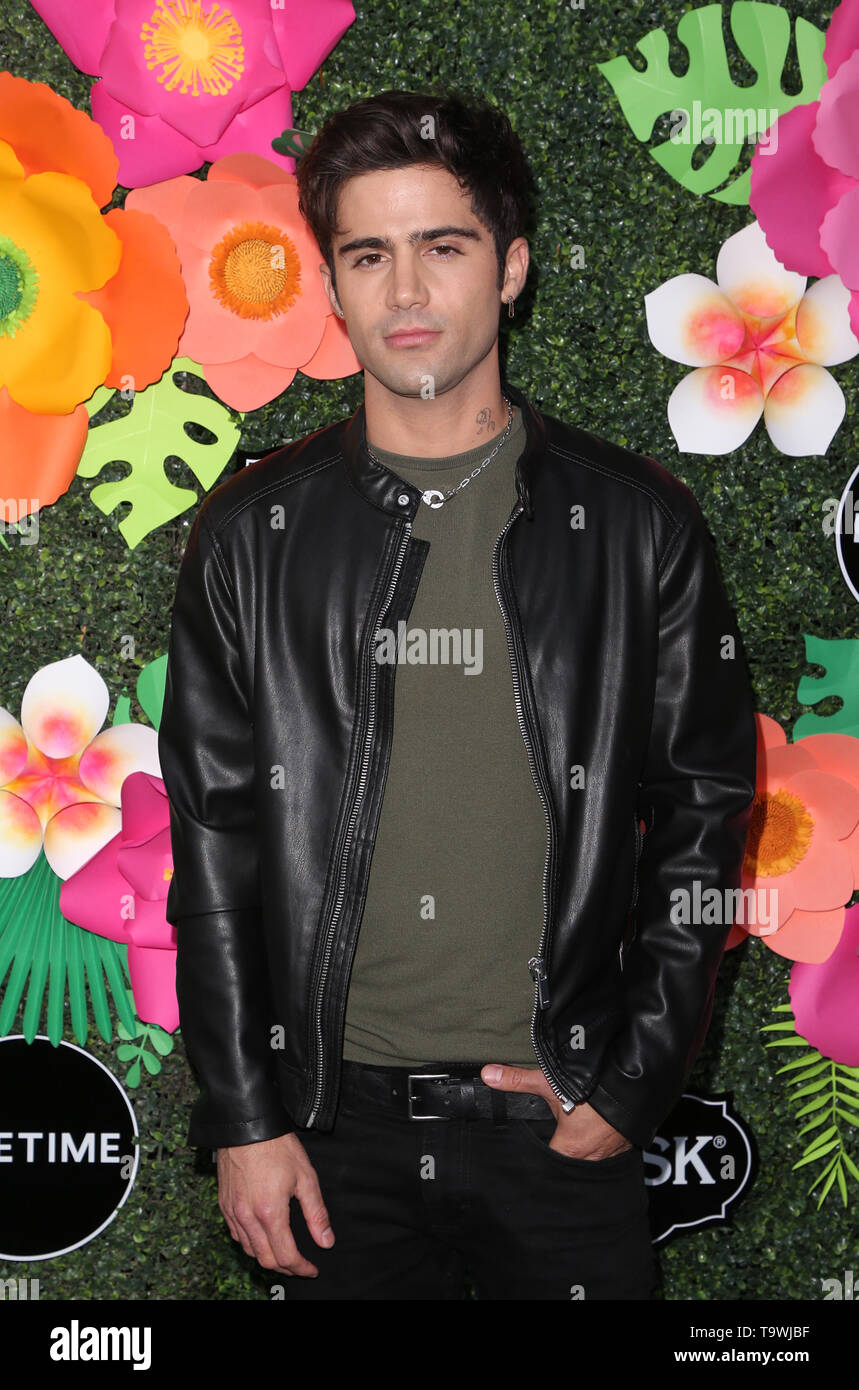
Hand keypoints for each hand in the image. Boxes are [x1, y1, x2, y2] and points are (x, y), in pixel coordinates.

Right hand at [217, 1131, 333, 1275]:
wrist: (246, 1125)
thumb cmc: (277, 1147)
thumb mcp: (305, 1177)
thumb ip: (316, 1213)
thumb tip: (326, 1241)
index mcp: (270, 1212)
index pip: (285, 1256)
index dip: (301, 1268)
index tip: (312, 1269)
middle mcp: (247, 1217)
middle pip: (265, 1259)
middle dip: (285, 1268)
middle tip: (300, 1266)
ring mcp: (233, 1212)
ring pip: (249, 1250)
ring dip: (267, 1258)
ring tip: (284, 1254)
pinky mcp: (224, 1205)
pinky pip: (236, 1235)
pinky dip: (250, 1244)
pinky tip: (261, 1238)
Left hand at [480, 1063, 632, 1159]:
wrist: (633, 1085)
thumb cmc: (592, 1088)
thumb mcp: (550, 1083)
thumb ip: (517, 1081)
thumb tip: (488, 1074)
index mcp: (569, 1149)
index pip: (547, 1165)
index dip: (536, 1163)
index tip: (529, 1163)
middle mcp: (589, 1158)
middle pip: (566, 1165)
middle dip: (558, 1160)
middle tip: (547, 1153)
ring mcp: (609, 1153)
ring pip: (587, 1160)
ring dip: (580, 1153)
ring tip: (570, 1145)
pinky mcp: (624, 1145)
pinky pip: (605, 1153)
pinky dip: (598, 1147)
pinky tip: (593, 1137)